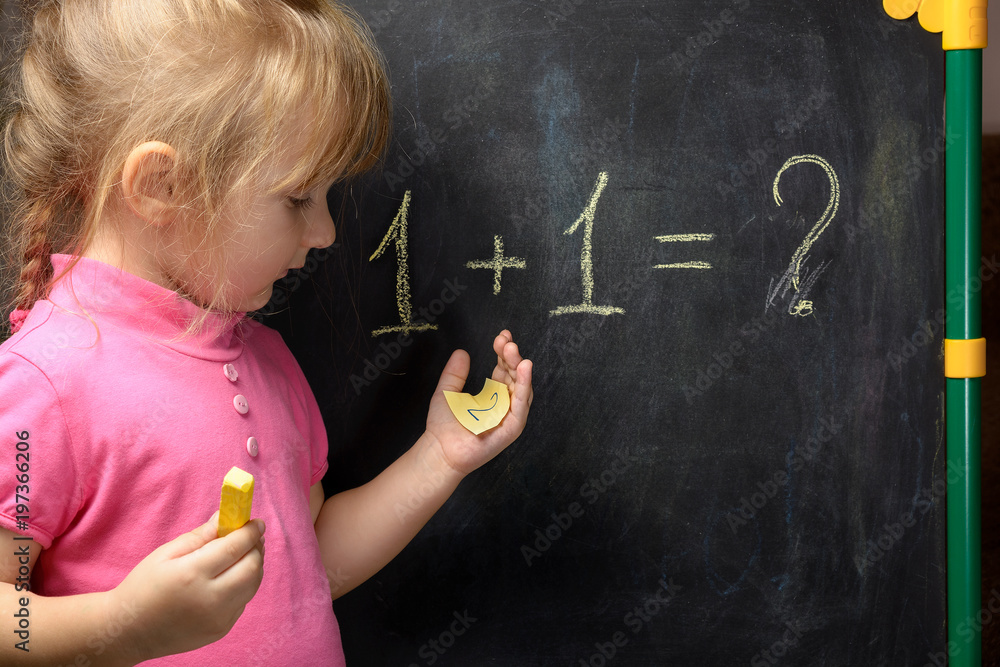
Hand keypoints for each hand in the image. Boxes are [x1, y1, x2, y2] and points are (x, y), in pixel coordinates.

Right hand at [110, 512, 265, 661]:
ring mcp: (217, 619)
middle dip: (256, 548)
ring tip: (244, 553)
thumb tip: (225, 517)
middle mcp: (209, 599)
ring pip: (252, 585)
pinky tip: (231, 576)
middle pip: (251, 568)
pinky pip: (243, 601)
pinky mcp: (221, 630)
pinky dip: (244, 585)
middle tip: (251, 537)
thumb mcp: (165, 554)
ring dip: (254, 566)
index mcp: (191, 575)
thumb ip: (200, 536)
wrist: (128, 632)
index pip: (234, 548)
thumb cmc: (143, 587)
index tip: (257, 522)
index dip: (250, 532)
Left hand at [425, 330, 532, 474]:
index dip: (503, 352)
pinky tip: (524, 368)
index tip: (501, 336)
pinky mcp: (512, 427)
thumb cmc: (444, 425)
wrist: (440, 450)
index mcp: (492, 394)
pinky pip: (522, 405)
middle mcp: (504, 403)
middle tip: (505, 340)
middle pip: (514, 375)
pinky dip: (525, 386)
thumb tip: (461, 352)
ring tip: (513, 350)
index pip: (503, 369)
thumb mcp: (447, 392)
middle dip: (512, 356)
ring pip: (521, 387)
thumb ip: (455, 373)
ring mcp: (510, 415)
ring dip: (520, 367)